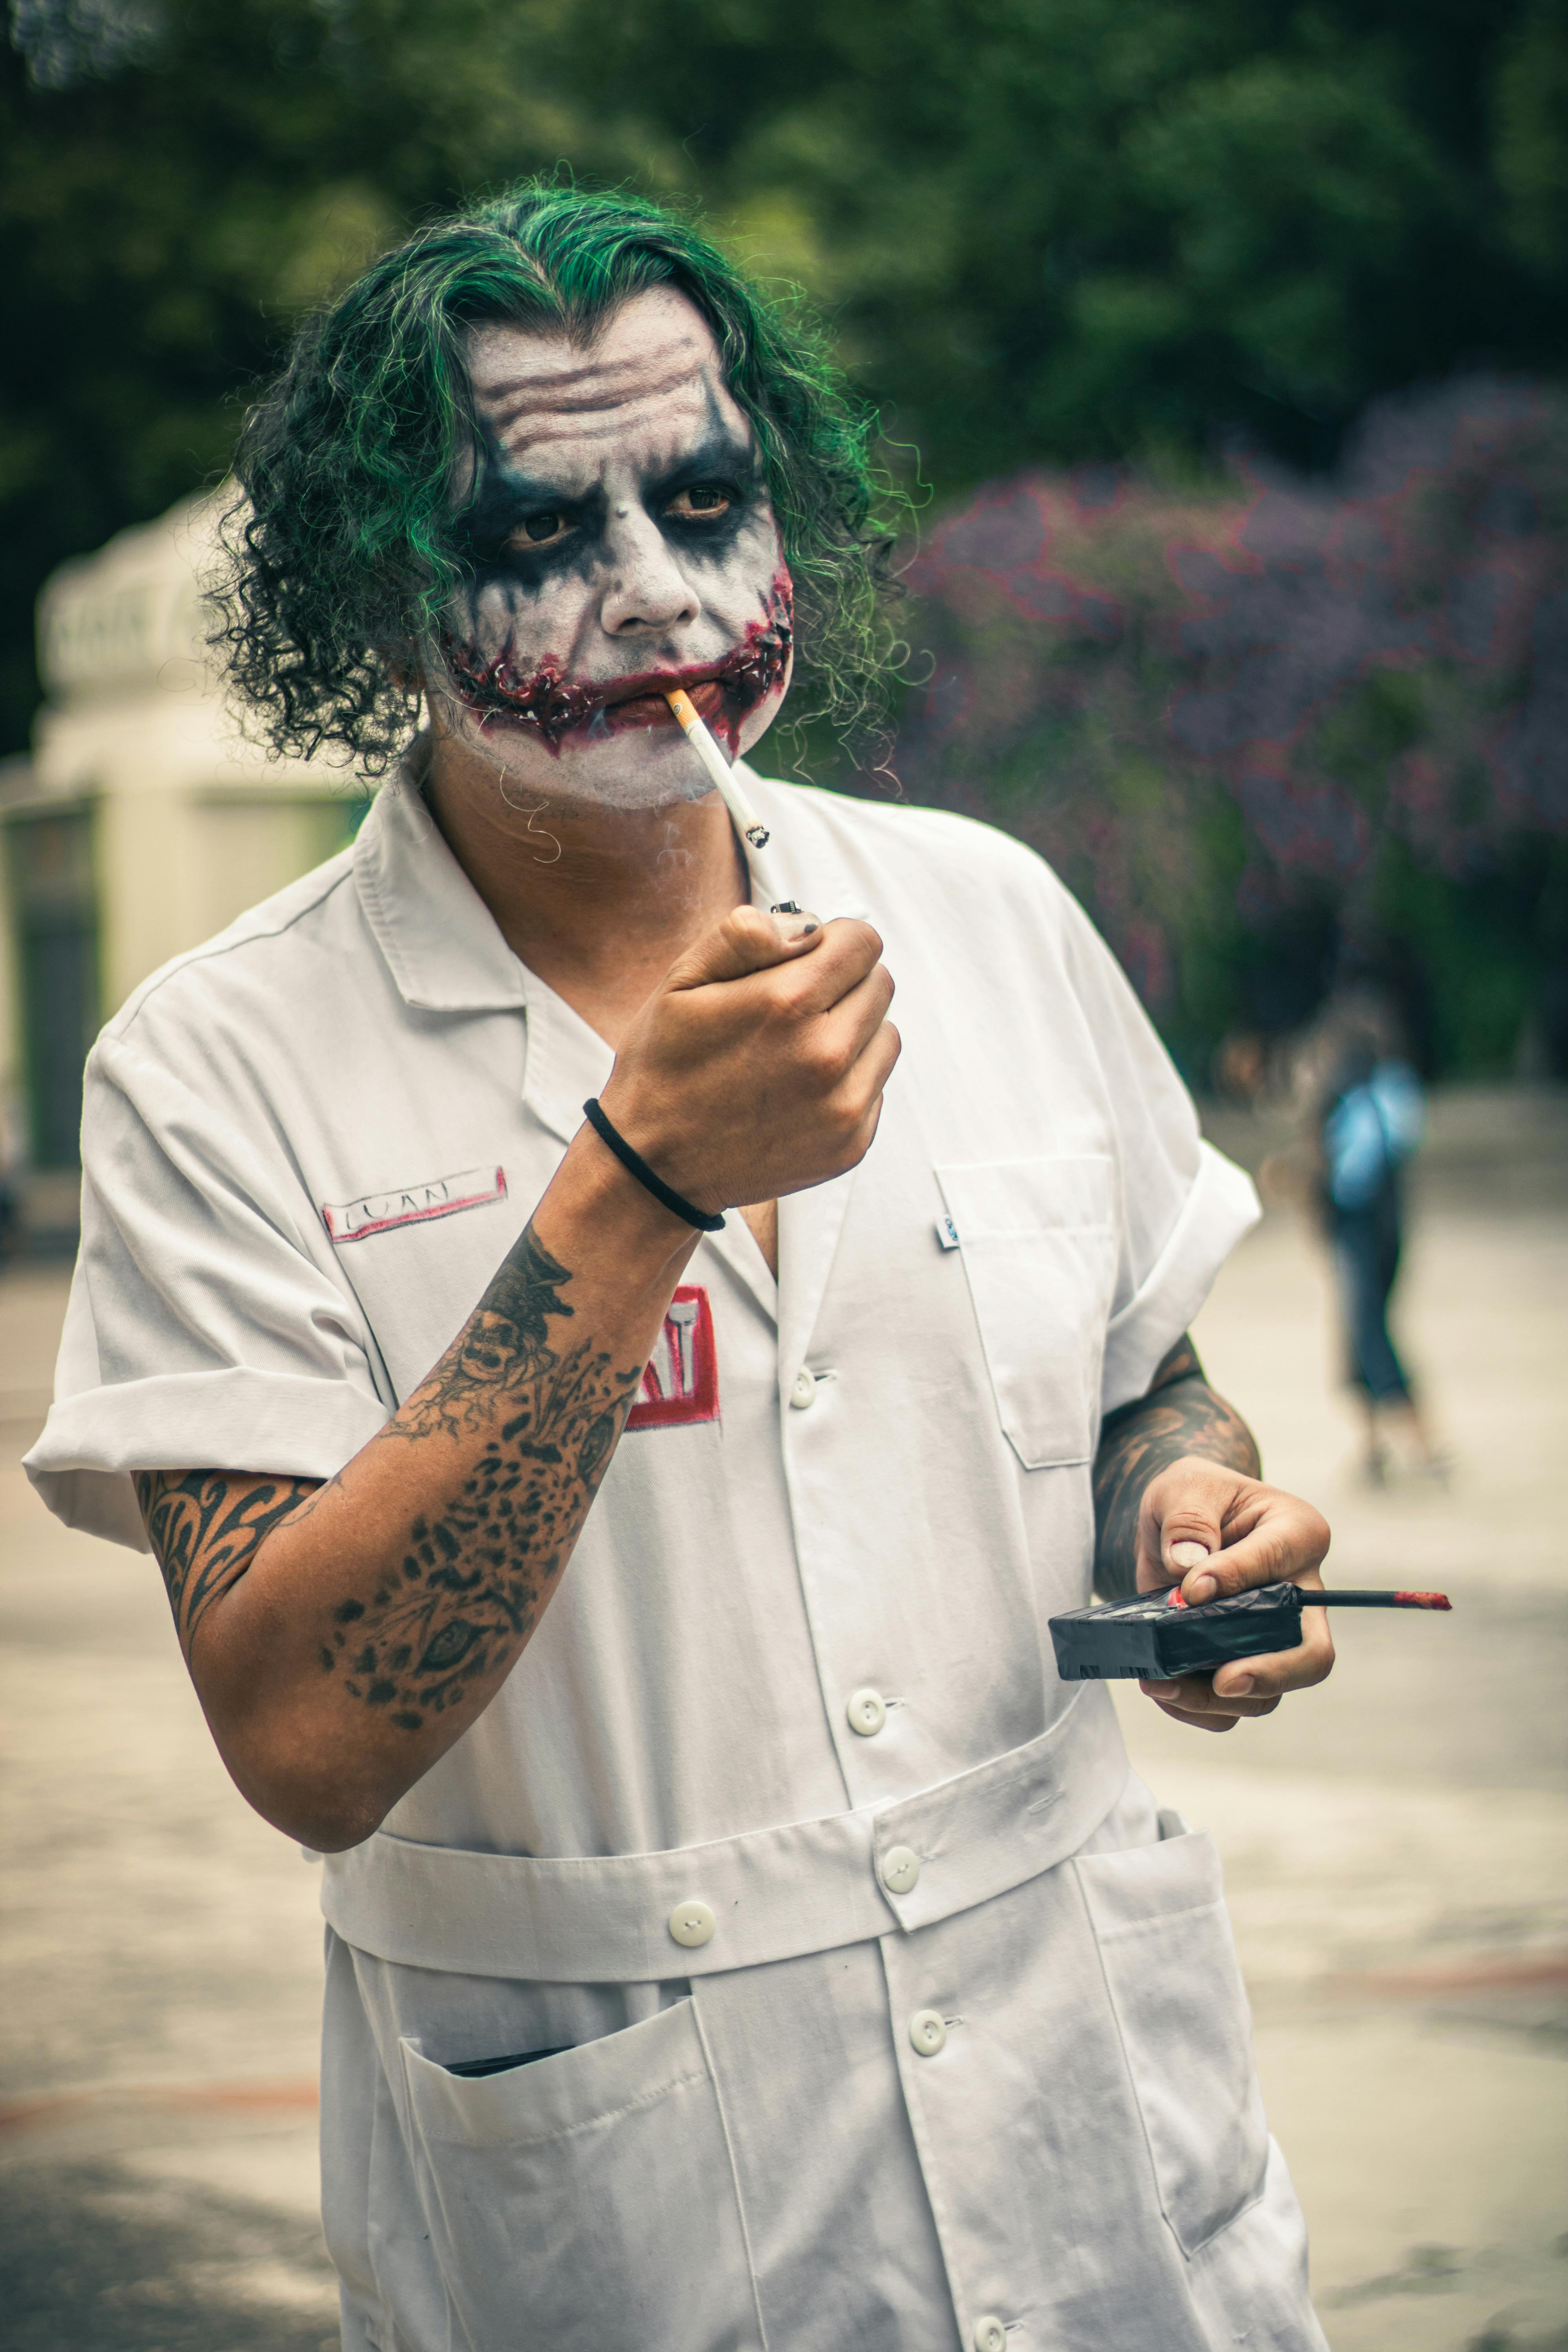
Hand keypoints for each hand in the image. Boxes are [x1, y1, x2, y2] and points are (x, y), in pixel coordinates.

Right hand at [599, 906, 899, 1214]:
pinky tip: (797, 1092)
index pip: (863, 942)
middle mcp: (826, 1054)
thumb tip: (808, 925)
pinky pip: (876, 1088)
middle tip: (792, 1010)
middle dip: (843, 985)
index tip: (803, 962)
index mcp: (788, 1003)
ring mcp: (843, 1105)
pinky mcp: (850, 1143)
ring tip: (795, 1051)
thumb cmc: (664, 1066)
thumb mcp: (681, 982)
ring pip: (886, 1036)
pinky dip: (847, 1082)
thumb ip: (743, 934)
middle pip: (880, 985)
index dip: (832, 943)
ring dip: (852, 1033)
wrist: (655, 1166)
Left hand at [1132, 1454, 1333, 1732]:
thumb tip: (1189, 1565)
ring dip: (1213, 1699)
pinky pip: (1233, 1706)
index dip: (1238, 1578)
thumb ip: (1188, 1519)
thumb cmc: (1191, 1499)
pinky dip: (1197, 1708)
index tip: (1190, 1589)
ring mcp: (1275, 1637)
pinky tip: (1162, 1690)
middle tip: (1223, 1681)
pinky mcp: (1244, 1662)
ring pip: (1269, 1692)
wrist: (1175, 1524)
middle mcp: (1300, 1594)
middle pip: (1311, 1653)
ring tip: (1159, 1683)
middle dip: (1269, 1674)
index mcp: (1299, 1534)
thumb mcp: (1184, 1487)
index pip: (1281, 1561)